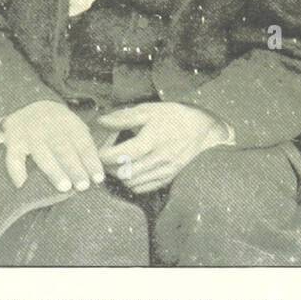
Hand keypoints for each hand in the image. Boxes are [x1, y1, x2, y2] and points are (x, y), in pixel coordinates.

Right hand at [0, 101, 104, 192]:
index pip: (82, 142)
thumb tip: (97, 174)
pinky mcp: (13, 140)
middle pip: (63, 147)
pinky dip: (18, 172)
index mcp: (67, 121)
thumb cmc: (56, 126)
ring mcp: (29, 132)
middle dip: (74, 167)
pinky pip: (14, 158)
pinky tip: (24, 185)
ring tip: (64, 187)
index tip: (98, 178)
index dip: (91, 160)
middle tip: (83, 185)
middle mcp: (48, 125)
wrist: (26, 106)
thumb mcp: (72, 126)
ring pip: (42, 153)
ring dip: (54, 171)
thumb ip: (83, 145)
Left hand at [97, 103, 228, 194]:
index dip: (104, 155)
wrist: (202, 130)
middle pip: (123, 172)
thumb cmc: (173, 117)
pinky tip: (129, 171)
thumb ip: (123, 118)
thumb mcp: (149, 110)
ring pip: (131, 183)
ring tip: (115, 164)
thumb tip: (101, 121)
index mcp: (151, 140)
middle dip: (108, 167)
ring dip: (119, 176)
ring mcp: (164, 171)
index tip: (97, 151)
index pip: (121, 155)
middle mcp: (158, 159)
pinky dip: (131, 182)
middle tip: (103, 158)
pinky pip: (143, 188)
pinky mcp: (168, 178)